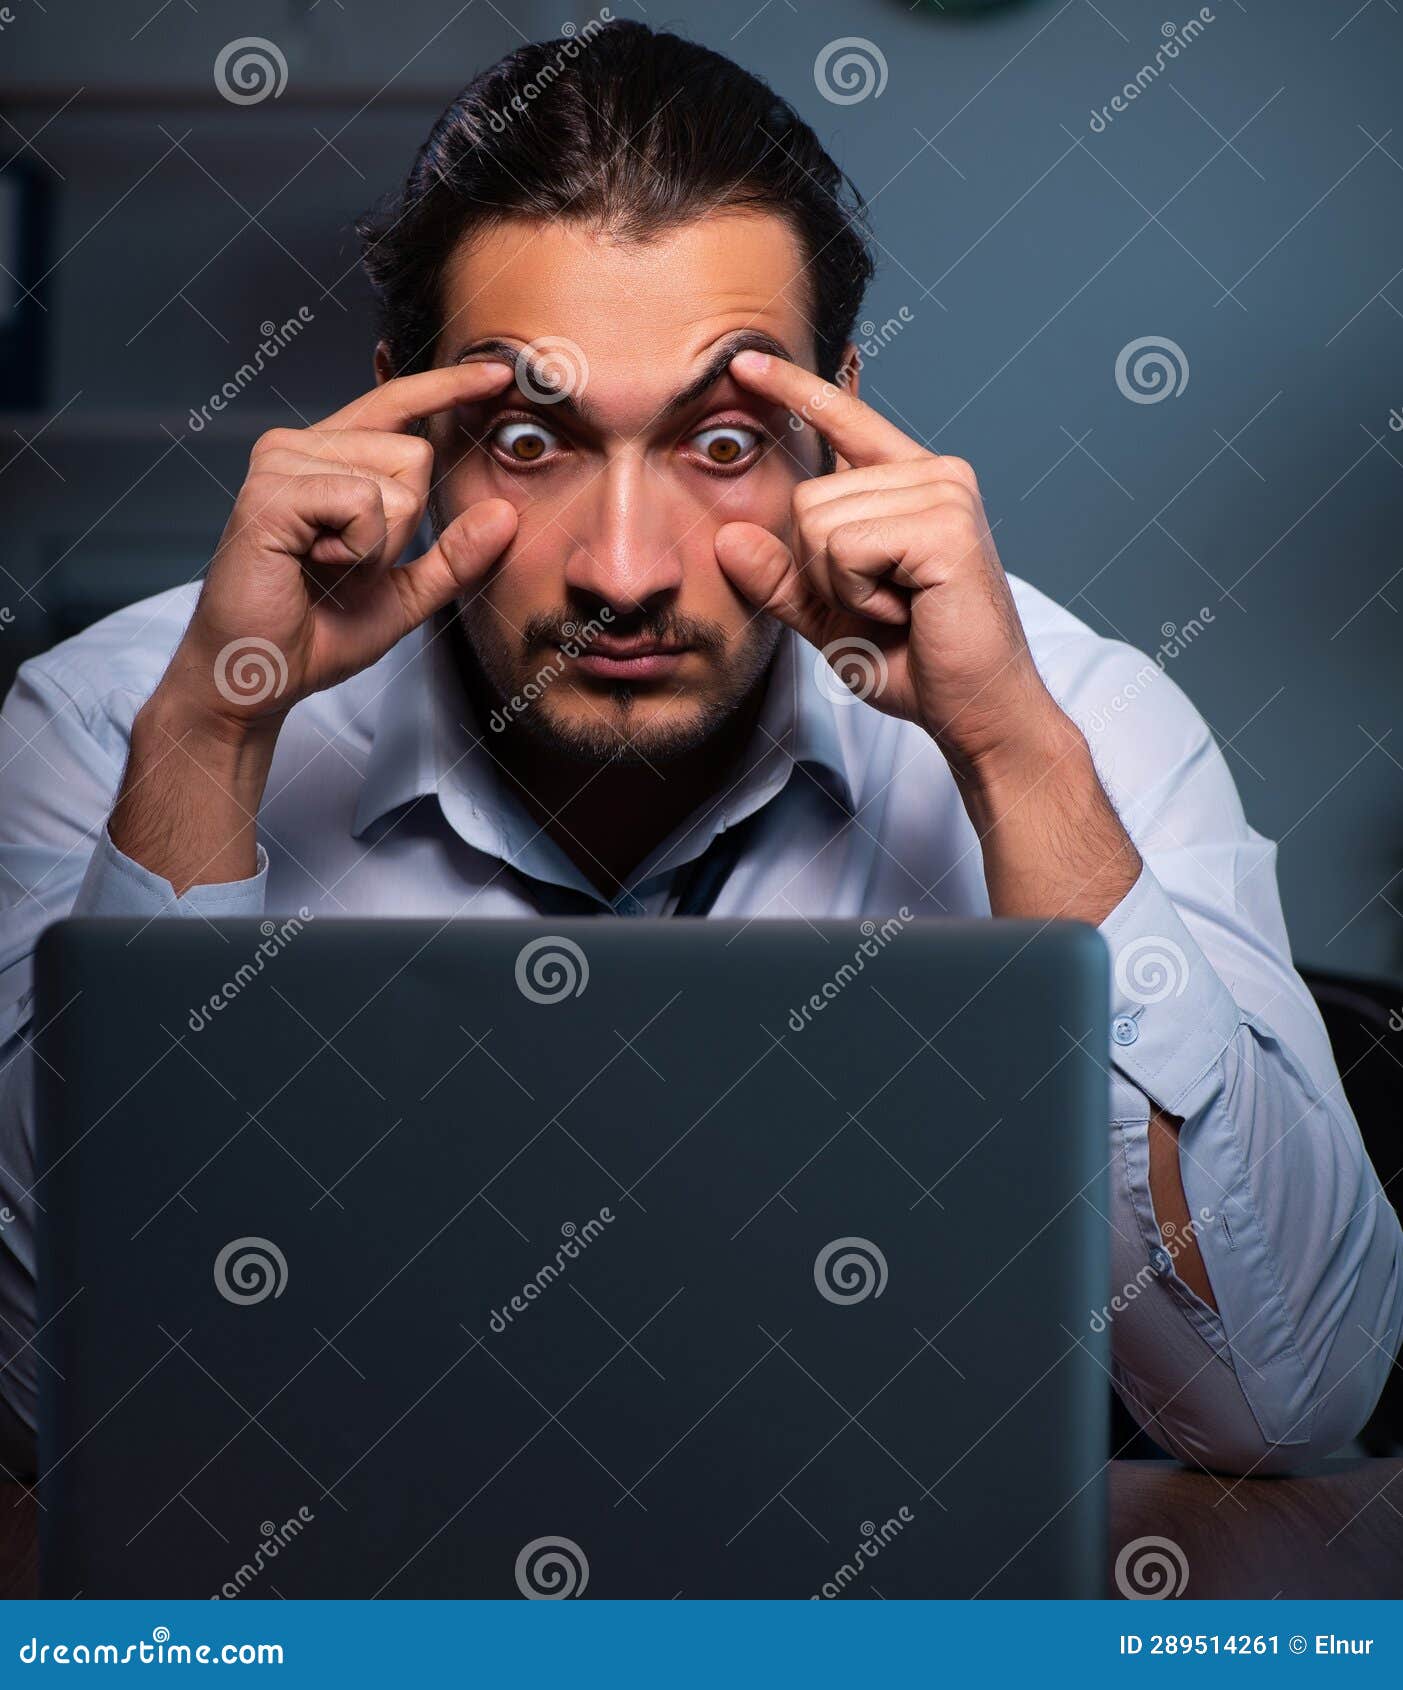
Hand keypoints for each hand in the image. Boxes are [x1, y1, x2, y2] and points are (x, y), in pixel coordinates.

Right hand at [156, 361, 518, 734]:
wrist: (259, 674)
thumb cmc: (319, 631)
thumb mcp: (406, 594)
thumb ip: (454, 556)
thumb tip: (505, 513)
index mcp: (326, 457)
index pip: (396, 404)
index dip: (448, 387)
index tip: (499, 372)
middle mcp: (299, 446)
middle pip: (415, 454)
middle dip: (403, 528)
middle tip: (346, 564)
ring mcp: (280, 463)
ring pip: (396, 482)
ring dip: (377, 546)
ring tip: (324, 567)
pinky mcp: (272, 493)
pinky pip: (363, 503)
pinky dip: (357, 549)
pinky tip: (312, 564)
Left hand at [715, 349, 1061, 779]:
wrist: (973, 710)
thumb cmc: (914, 663)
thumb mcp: (831, 618)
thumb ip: (783, 579)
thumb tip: (727, 538)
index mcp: (911, 484)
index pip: (845, 420)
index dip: (794, 389)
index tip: (744, 360)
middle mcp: (933, 474)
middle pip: (807, 495)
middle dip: (822, 569)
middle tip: (882, 604)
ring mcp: (943, 493)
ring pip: (819, 523)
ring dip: (841, 586)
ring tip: (898, 607)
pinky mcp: (943, 526)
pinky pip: (844, 547)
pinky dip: (857, 593)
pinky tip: (905, 610)